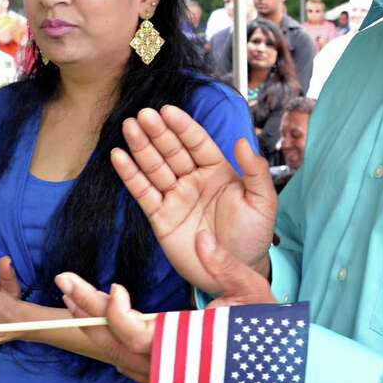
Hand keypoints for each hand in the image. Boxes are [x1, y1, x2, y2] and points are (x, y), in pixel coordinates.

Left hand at [57, 238, 276, 382]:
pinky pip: (123, 358)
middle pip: (112, 344)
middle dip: (86, 310)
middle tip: (65, 280)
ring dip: (91, 323)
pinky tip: (97, 314)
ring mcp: (161, 375)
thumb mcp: (252, 290)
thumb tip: (201, 239)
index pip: (135, 335)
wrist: (276, 366)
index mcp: (184, 347)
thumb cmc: (264, 328)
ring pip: (113, 353)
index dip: (117, 313)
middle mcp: (167, 367)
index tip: (116, 286)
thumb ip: (224, 265)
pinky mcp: (160, 374)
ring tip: (71, 293)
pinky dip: (106, 335)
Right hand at [112, 106, 277, 290]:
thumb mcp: (263, 202)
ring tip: (129, 128)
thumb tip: (242, 142)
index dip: (183, 127)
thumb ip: (255, 172)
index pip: (197, 143)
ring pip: (155, 167)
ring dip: (141, 148)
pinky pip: (143, 193)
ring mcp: (175, 197)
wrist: (236, 272)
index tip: (168, 111)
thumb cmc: (253, 236)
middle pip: (172, 151)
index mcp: (218, 171)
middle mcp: (194, 180)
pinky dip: (130, 175)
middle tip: (143, 115)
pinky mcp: (160, 217)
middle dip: (158, 132)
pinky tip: (119, 157)